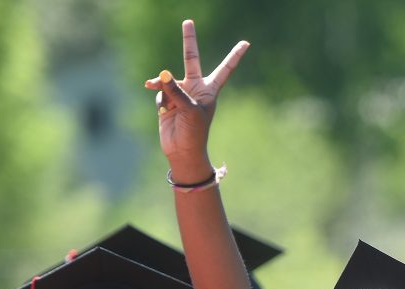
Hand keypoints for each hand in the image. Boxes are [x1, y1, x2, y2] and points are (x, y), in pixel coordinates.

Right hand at [145, 20, 248, 175]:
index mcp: (209, 89)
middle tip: (188, 21)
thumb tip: (163, 74)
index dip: (234, 56)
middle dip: (189, 41)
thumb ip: (176, 91)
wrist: (182, 150)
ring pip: (168, 80)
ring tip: (168, 107)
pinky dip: (159, 99)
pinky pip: (159, 91)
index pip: (225, 69)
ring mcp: (181, 92)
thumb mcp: (189, 111)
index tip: (246, 43)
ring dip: (164, 90)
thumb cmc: (194, 132)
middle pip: (191, 59)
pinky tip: (162, 111)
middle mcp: (196, 88)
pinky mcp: (167, 99)